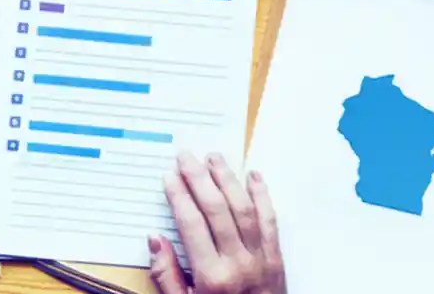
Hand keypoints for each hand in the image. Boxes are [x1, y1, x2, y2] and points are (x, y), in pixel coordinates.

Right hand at [150, 153, 285, 293]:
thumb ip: (166, 275)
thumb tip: (155, 238)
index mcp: (211, 277)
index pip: (191, 224)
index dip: (179, 196)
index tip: (169, 176)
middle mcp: (237, 263)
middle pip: (217, 209)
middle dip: (199, 178)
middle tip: (186, 155)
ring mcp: (261, 259)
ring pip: (244, 209)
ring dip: (228, 179)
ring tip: (214, 157)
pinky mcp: (277, 259)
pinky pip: (271, 220)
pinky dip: (263, 195)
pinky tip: (253, 175)